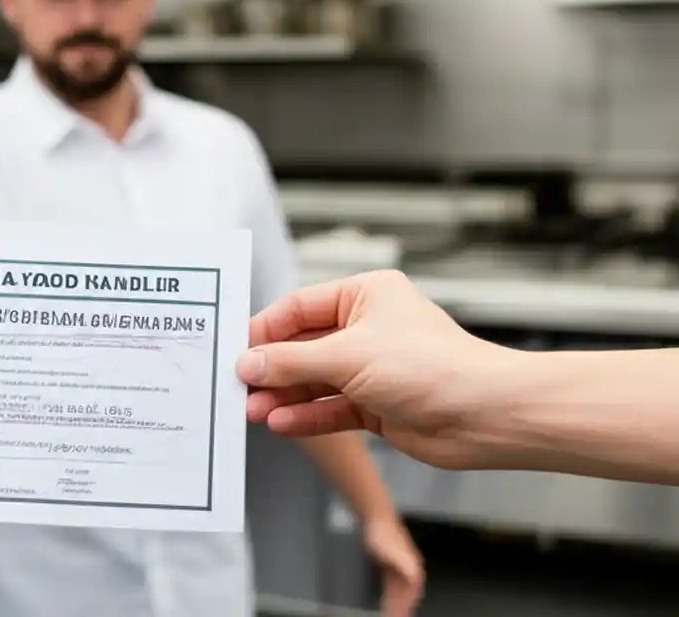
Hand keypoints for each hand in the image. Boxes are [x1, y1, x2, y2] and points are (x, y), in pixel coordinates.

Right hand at [238, 270, 512, 469]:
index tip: (234, 350)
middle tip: (238, 386)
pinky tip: (281, 423)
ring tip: (251, 410)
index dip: (264, 330)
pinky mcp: (377, 405)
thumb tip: (248, 362)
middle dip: (270, 369)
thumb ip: (290, 361)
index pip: (298, 308)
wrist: (484, 415)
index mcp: (364, 295)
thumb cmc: (432, 366)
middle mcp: (367, 328)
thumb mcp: (347, 355)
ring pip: (313, 381)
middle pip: (302, 347)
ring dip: (283, 396)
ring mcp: (372, 368)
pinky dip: (306, 416)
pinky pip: (330, 408)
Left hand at [364, 515, 424, 616]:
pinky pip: (392, 585)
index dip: (406, 607)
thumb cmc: (382, 533)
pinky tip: (386, 601)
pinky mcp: (391, 564)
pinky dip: (390, 595)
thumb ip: (403, 563)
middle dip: (401, 609)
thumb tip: (415, 577)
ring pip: (400, 592)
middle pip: (406, 595)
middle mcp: (410, 569)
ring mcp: (401, 567)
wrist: (376, 516)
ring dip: (395, 604)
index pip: (411, 594)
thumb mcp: (392, 551)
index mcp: (412, 568)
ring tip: (389, 614)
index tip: (400, 616)